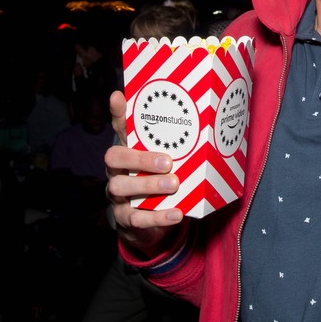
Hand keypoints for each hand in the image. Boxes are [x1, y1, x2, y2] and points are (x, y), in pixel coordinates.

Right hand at [104, 90, 184, 251]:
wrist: (146, 224)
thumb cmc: (157, 183)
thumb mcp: (163, 163)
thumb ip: (175, 146)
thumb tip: (206, 121)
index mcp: (126, 152)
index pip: (119, 129)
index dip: (118, 114)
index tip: (118, 97)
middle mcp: (116, 171)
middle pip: (114, 158)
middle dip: (140, 158)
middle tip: (168, 161)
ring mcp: (117, 196)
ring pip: (120, 188)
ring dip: (149, 185)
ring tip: (174, 184)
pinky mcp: (125, 219)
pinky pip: (137, 218)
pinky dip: (158, 217)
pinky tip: (176, 213)